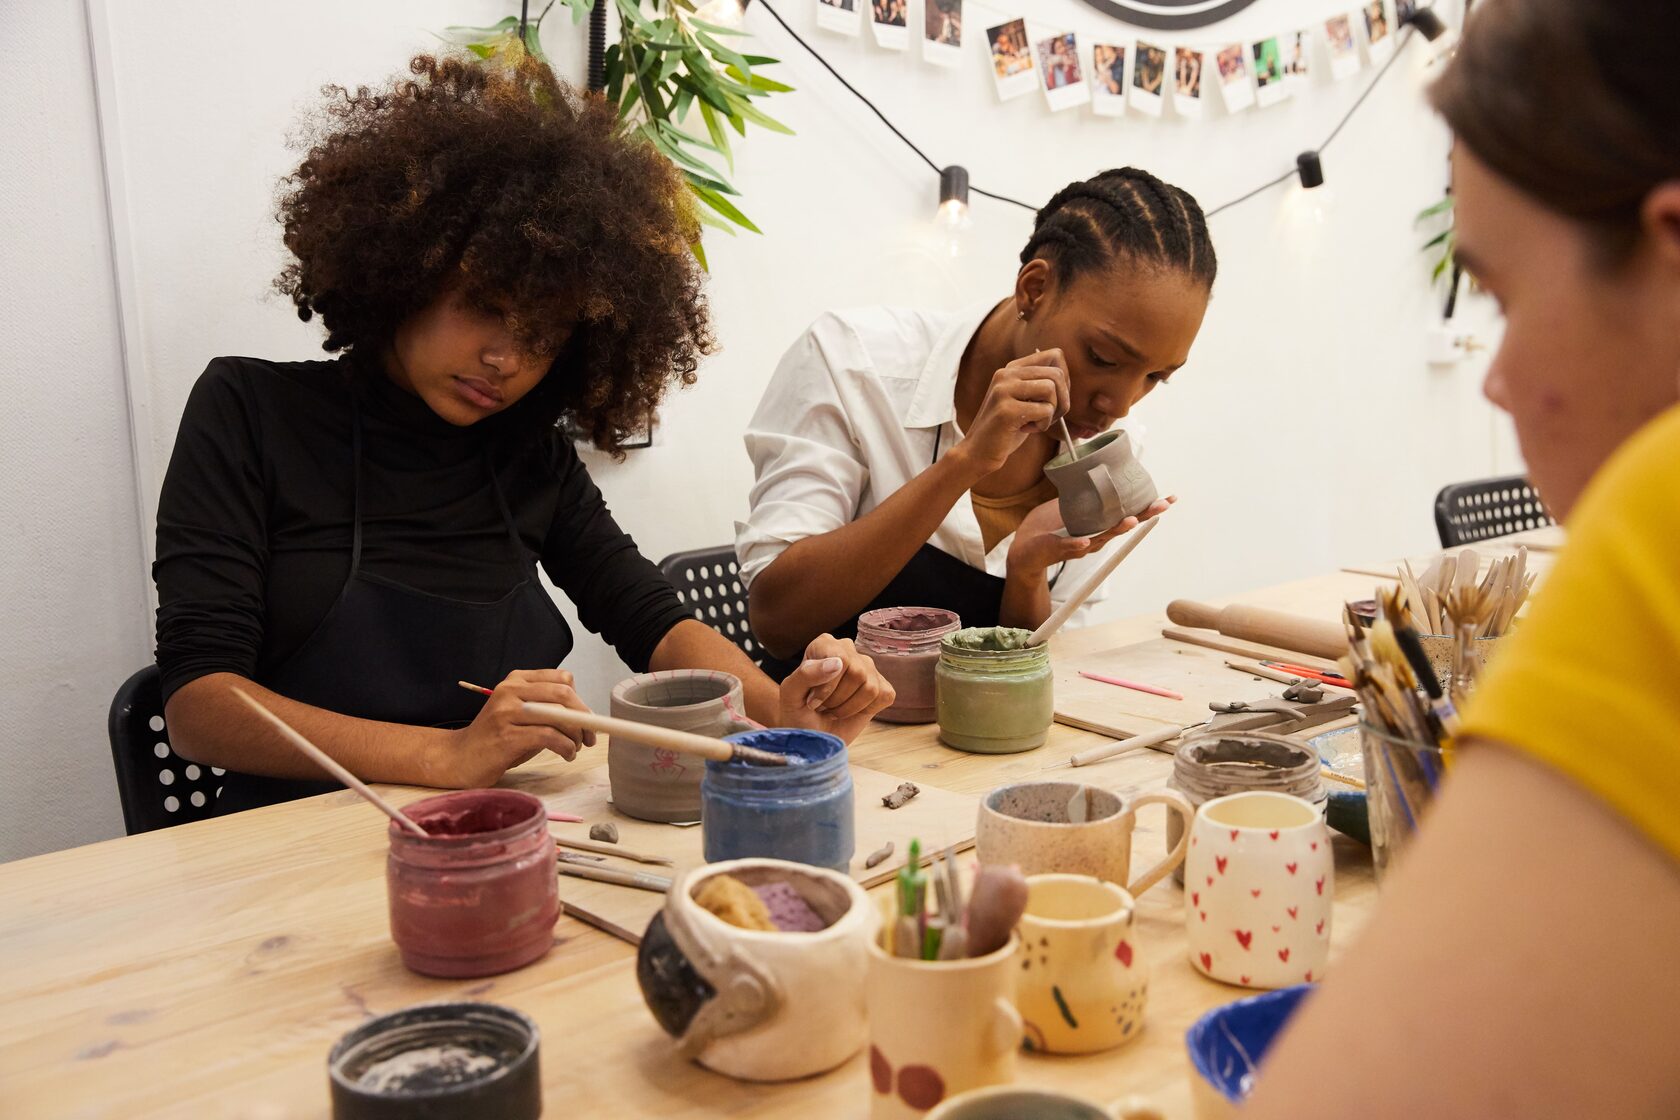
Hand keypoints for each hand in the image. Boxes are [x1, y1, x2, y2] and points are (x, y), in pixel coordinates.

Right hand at [434, 669, 594, 787]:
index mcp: (516, 680)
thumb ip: (547, 710)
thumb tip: (584, 716)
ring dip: (576, 734)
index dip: (580, 700)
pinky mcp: (506, 736)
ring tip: (576, 748)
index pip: (562, 678)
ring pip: (558, 715)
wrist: (458, 758)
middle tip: (590, 736)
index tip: (587, 718)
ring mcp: (507, 712)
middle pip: (563, 694)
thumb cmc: (495, 739)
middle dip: (584, 716)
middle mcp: (510, 690)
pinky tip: (566, 754)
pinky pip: (548, 736)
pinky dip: (565, 747)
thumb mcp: (522, 716)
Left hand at [777, 634, 896, 743]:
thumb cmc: (797, 712)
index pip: (840, 658)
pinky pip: (883, 697)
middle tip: (822, 707)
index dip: (827, 687)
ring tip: (833, 709)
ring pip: (870, 687)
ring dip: (847, 708)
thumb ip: (806, 674)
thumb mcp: (789, 694)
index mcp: (825, 644)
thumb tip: (838, 662)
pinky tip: (850, 710)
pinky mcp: (882, 687)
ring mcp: (868, 668)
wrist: (810, 735)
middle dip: (836, 699)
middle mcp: (849, 650)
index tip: (812, 702)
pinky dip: (864, 710)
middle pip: (857, 673)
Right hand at [950, 349, 1071, 476]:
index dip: (1065, 380)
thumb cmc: (1006, 429)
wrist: (977, 451)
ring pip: (1052, 389)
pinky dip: (1042, 425)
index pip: (1055, 355)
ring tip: (1037, 422)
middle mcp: (1006, 374)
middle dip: (1063, 400)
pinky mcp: (1006, 410)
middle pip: (1057, 374)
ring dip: (1052, 412)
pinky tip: (1026, 429)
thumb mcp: (1023, 400)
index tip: (1055, 398)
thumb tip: (1067, 379)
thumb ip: (1039, 385)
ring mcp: (1004, 390)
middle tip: (1049, 416)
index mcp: (1011, 368)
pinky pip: (1044, 411)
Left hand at [1007, 495, 1175, 577]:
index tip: (1169, 499)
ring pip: (1102, 537)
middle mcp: (1095, 536)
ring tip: (1131, 520)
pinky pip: (1070, 548)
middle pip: (1123, 526)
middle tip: (1162, 505)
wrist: (1023, 549)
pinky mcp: (1059, 550)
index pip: (1127, 514)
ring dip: (1117, 529)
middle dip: (1143, 515)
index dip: (1147, 507)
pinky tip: (1085, 542)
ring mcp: (1079, 545)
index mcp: (1099, 525)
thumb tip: (1093, 469)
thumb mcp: (1066, 505)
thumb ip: (1082, 494)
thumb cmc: (1046, 528)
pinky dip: (1078, 545)